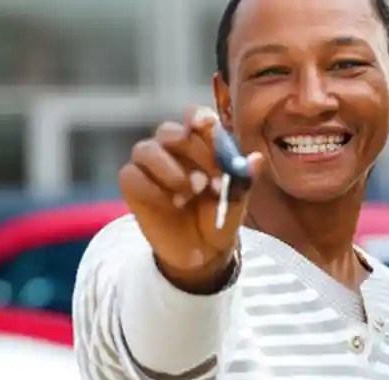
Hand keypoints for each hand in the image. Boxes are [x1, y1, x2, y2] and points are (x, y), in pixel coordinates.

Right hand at [118, 105, 264, 291]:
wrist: (202, 252)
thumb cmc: (218, 218)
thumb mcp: (235, 202)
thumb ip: (243, 180)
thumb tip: (256, 160)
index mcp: (199, 144)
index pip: (194, 118)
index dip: (199, 118)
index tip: (208, 125)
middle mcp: (171, 148)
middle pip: (170, 132)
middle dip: (191, 152)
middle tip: (209, 180)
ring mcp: (148, 165)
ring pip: (146, 149)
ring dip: (171, 171)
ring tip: (191, 193)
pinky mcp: (132, 185)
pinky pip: (132, 176)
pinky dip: (153, 190)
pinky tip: (172, 204)